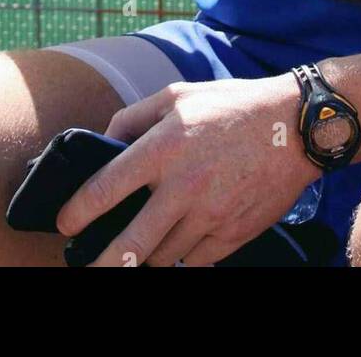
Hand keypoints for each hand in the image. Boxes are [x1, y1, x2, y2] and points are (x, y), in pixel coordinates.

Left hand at [56, 75, 320, 266]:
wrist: (295, 127)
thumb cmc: (232, 107)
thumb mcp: (178, 94)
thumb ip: (134, 116)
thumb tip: (103, 141)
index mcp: (164, 148)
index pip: (106, 189)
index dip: (77, 212)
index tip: (65, 223)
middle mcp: (183, 187)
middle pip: (129, 246)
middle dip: (100, 264)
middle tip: (87, 267)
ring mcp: (209, 216)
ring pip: (161, 258)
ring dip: (145, 258)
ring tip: (136, 251)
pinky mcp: (232, 235)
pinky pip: (195, 261)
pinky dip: (182, 257)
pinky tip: (177, 245)